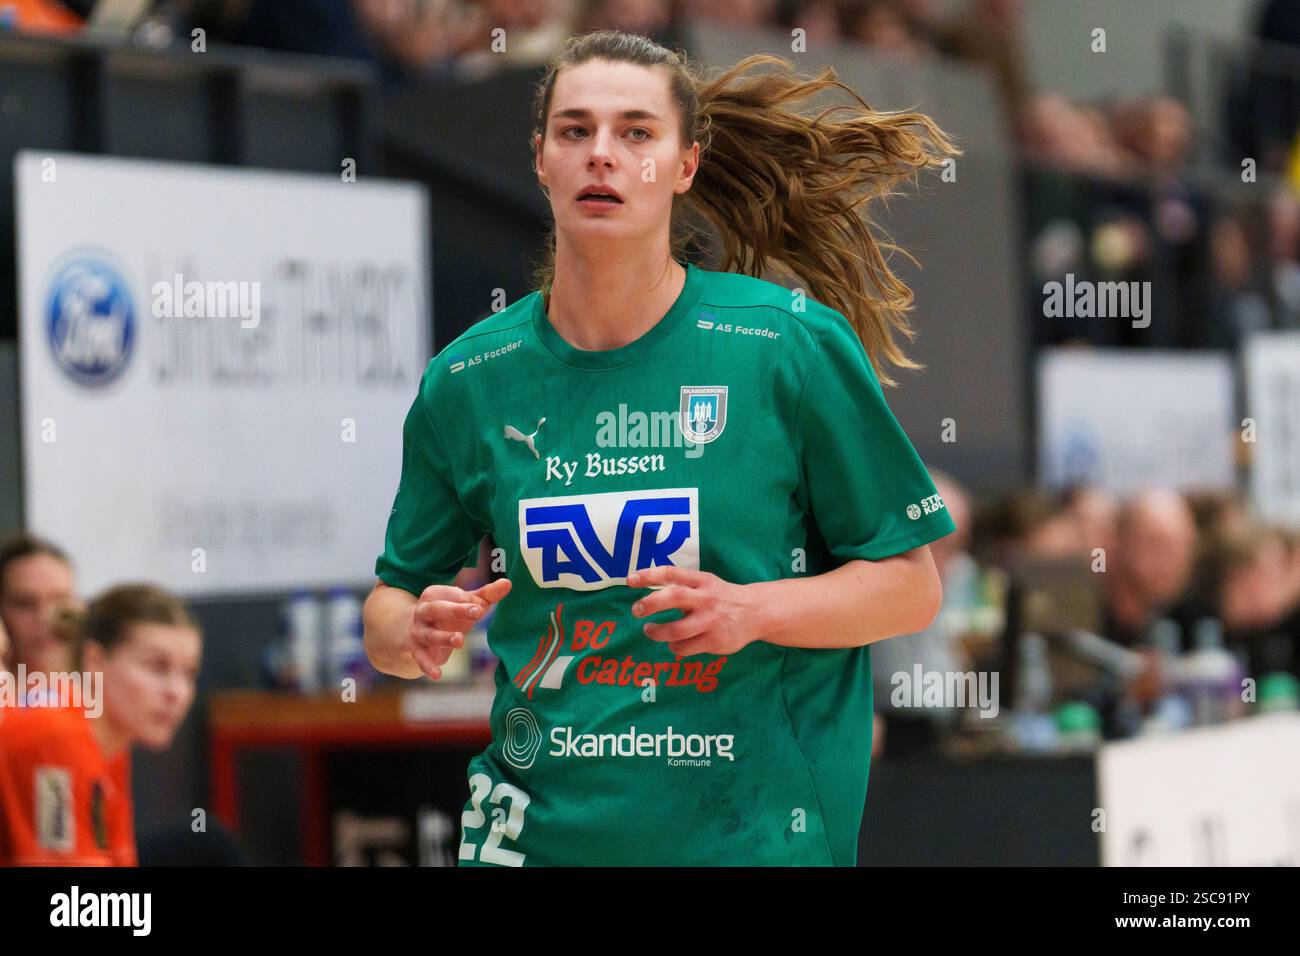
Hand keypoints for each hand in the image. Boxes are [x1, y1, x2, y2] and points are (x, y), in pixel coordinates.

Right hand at [406, 577, 510, 679]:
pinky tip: (437, 675)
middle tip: (479, 613)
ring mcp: (419, 631)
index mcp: (434, 595)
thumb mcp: (465, 603)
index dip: (467, 601)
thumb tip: (508, 583)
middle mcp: (423, 611)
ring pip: (430, 635)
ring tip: (460, 640)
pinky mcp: (417, 650)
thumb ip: (486, 594)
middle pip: (437, 609)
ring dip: (444, 638)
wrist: (414, 630)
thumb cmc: (447, 612)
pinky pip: (421, 658)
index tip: (482, 605)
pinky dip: (428, 666)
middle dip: (456, 610)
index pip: (452, 595)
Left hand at [626, 566, 757, 657]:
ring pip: (676, 630)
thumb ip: (681, 585)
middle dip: (650, 604)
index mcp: (702, 580)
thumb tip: (646, 588)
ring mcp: (711, 620)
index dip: (649, 575)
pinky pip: (685, 648)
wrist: (756, 612)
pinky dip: (674, 647)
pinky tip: (673, 645)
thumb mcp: (705, 583)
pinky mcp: (714, 640)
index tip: (630, 580)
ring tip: (649, 630)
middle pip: (673, 597)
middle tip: (637, 610)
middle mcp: (706, 598)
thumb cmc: (721, 597)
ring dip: (657, 632)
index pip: (672, 573)